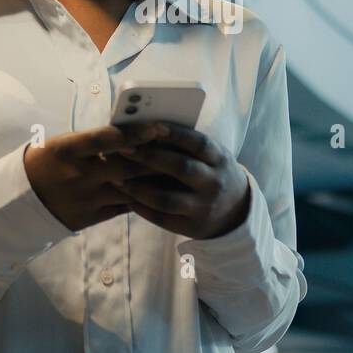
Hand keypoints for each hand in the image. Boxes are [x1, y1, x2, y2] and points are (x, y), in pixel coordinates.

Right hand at [23, 122, 165, 231]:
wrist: (23, 199)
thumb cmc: (50, 160)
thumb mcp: (65, 143)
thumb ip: (96, 140)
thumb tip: (136, 132)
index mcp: (67, 150)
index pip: (106, 138)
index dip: (135, 133)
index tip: (158, 126)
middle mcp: (77, 175)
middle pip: (125, 166)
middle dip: (155, 158)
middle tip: (180, 149)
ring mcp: (86, 199)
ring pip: (130, 189)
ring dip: (155, 179)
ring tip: (179, 169)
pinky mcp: (92, 217)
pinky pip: (125, 206)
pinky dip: (145, 197)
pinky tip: (162, 189)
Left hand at [111, 122, 250, 238]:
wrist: (235, 211)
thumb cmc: (211, 173)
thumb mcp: (211, 157)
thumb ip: (187, 145)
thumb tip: (147, 129)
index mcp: (220, 159)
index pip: (199, 143)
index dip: (175, 134)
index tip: (151, 125)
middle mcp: (214, 183)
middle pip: (181, 168)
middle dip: (150, 157)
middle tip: (124, 149)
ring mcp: (204, 207)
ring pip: (167, 199)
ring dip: (139, 188)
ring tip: (118, 179)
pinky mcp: (192, 227)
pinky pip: (162, 218)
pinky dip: (142, 208)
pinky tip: (127, 198)